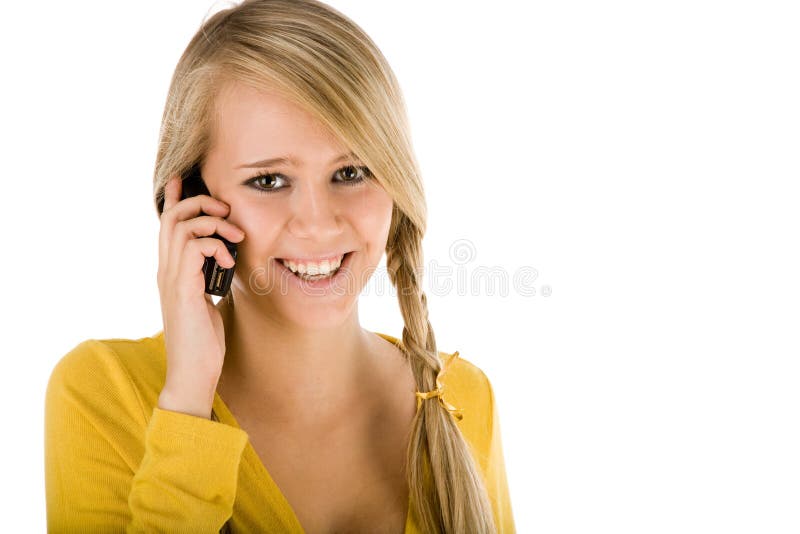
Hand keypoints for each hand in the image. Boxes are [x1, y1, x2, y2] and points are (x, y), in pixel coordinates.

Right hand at [155, 174, 244, 418]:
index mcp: (172, 271)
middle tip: (227, 211)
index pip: (166, 225)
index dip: (174, 199)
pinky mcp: (184, 289)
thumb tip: (223, 264)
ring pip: (180, 225)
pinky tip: (230, 262)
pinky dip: (216, 245)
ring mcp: (171, 279)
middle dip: (201, 203)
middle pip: (172, 216)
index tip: (185, 180)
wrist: (192, 374)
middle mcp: (166, 270)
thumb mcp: (208, 303)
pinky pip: (194, 248)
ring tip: (235, 236)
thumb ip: (209, 280)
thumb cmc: (202, 342)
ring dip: (213, 222)